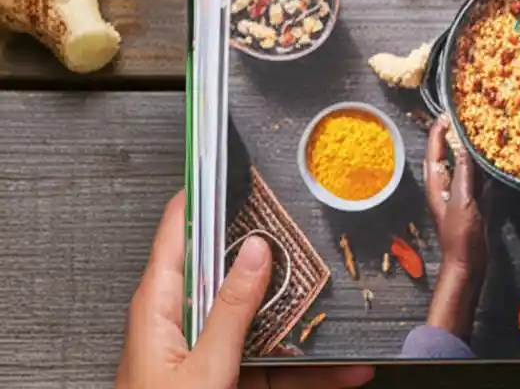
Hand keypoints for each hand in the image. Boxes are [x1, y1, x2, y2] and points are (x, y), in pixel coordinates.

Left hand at [117, 192, 373, 388]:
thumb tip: (255, 251)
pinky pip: (278, 367)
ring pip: (266, 324)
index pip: (178, 232)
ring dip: (308, 326)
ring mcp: (210, 355)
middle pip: (234, 274)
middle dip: (279, 261)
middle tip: (311, 232)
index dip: (204, 196)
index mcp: (158, 308)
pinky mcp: (232, 382)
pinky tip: (347, 372)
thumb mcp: (204, 368)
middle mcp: (182, 325)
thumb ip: (233, 309)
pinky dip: (313, 370)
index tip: (234, 165)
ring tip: (348, 315)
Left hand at [423, 115, 487, 339]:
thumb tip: (464, 145)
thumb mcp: (463, 201)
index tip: (449, 112)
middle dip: (454, 135)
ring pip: (463, 165)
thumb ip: (464, 173)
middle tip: (467, 117)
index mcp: (437, 183)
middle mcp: (446, 185)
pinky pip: (478, 179)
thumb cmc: (461, 236)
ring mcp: (459, 194)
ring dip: (470, 150)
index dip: (440, 130)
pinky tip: (495, 160)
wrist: (468, 265)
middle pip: (448, 154)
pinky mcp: (473, 203)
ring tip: (482, 132)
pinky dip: (483, 168)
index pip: (435, 149)